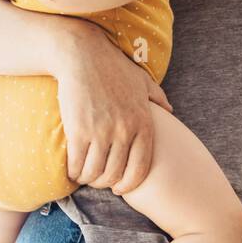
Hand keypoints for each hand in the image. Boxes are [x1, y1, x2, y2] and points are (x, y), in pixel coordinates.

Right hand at [53, 22, 174, 193]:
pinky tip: (70, 168)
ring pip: (94, 173)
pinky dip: (72, 171)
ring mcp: (102, 132)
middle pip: (115, 175)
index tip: (119, 187)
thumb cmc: (113, 67)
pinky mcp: (79, 130)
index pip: (140, 168)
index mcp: (143, 124)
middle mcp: (125, 131)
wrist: (82, 55)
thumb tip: (170, 110)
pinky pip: (77, 164)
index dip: (128, 184)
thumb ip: (158, 97)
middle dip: (104, 183)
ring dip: (86, 179)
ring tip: (82, 174)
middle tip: (96, 179)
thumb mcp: (143, 81)